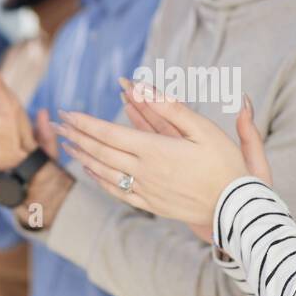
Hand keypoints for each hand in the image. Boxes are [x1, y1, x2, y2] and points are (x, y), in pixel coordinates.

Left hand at [55, 80, 270, 231]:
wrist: (237, 210)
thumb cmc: (226, 165)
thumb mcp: (203, 129)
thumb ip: (172, 108)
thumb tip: (146, 85)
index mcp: (155, 150)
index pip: (109, 134)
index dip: (86, 122)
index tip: (67, 112)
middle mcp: (144, 172)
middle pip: (101, 152)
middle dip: (77, 136)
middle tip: (58, 124)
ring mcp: (146, 191)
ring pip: (105, 172)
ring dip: (84, 156)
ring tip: (67, 144)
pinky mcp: (152, 204)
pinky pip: (117, 192)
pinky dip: (100, 179)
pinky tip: (92, 171)